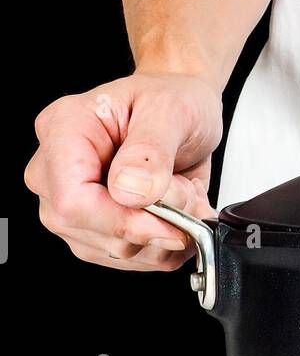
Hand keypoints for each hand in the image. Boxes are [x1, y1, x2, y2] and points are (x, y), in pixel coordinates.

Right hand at [26, 73, 222, 270]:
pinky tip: (178, 211)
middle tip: (186, 192)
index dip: (121, 221)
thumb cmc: (173, 98)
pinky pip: (130, 257)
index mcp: (65, 129)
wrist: (184, 108)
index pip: (71, 200)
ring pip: (113, 250)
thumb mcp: (172, 110)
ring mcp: (72, 203)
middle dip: (152, 224)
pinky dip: (165, 242)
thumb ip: (151, 150)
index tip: (168, 220)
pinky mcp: (94, 227)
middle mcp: (56, 170)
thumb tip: (131, 191)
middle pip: (88, 230)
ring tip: (183, 194)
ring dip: (164, 234)